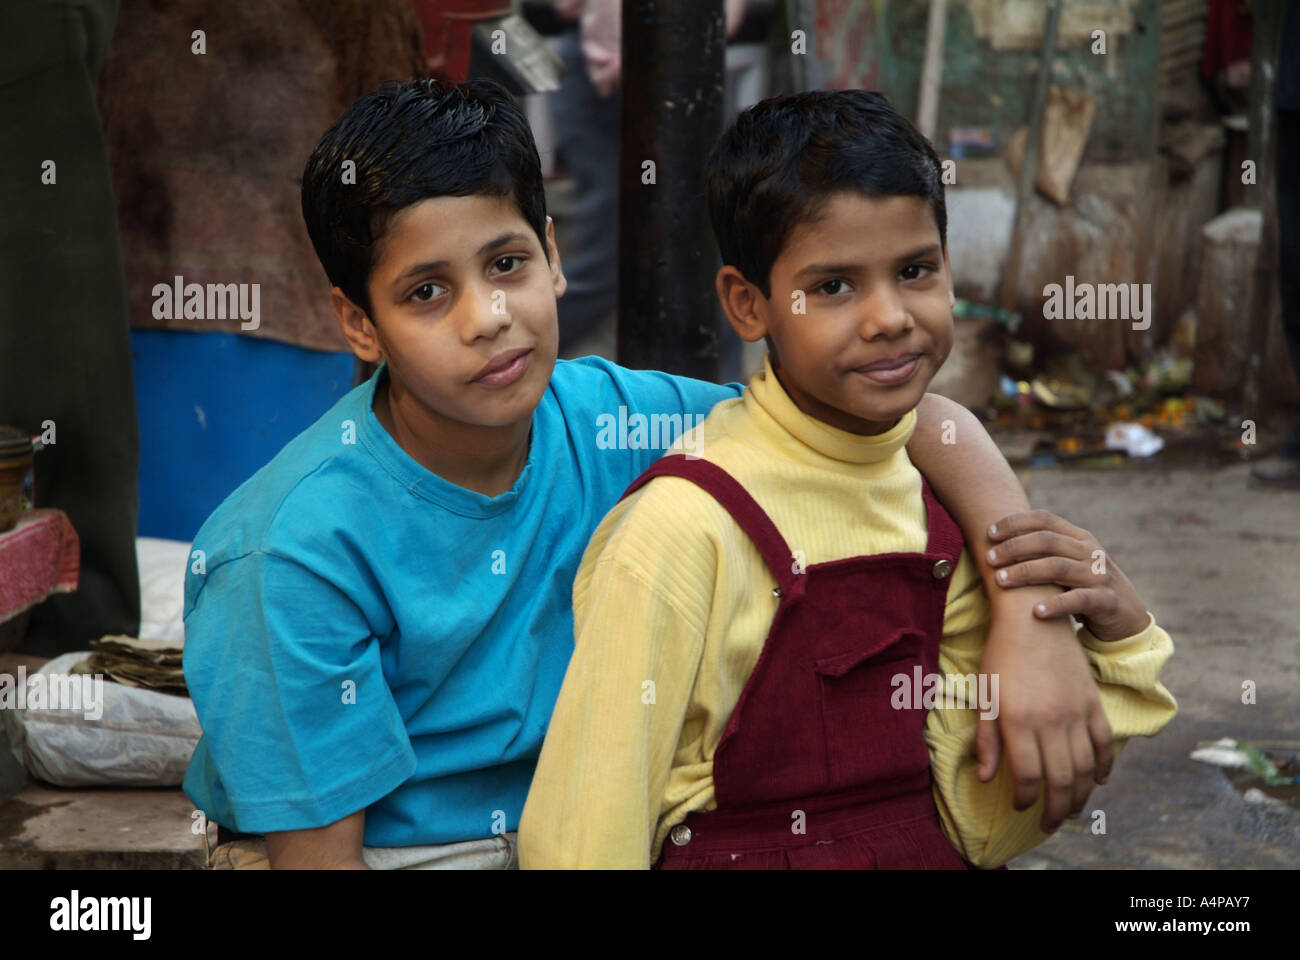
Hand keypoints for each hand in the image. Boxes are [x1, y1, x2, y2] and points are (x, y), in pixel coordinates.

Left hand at [977, 595, 1114, 831]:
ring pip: (1085, 767)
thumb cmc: (1000, 656)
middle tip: (1049, 824)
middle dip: (1055, 809)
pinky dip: (1104, 765)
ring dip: (1080, 794)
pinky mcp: (1092, 701)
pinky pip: (1104, 742)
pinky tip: (1097, 780)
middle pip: (1060, 779)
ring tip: (1071, 809)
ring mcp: (1076, 711)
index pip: (1029, 776)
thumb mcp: (985, 695)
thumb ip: (988, 739)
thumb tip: (988, 779)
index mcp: (1019, 720)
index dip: (1025, 798)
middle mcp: (1050, 720)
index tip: (1020, 806)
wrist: (1033, 617)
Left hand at [986, 510, 1149, 641]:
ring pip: (1058, 567)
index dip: (1015, 522)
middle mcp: (1090, 551)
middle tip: (989, 559)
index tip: (989, 532)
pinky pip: (1079, 599)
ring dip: (1025, 573)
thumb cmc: (1084, 587)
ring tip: (999, 581)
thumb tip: (996, 544)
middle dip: (1014, 548)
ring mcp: (1099, 575)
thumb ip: (1044, 552)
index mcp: (1078, 538)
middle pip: (1047, 541)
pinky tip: (1036, 611)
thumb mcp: (1068, 563)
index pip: (1044, 520)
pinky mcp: (1106, 601)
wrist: (1127, 616)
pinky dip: (1056, 604)